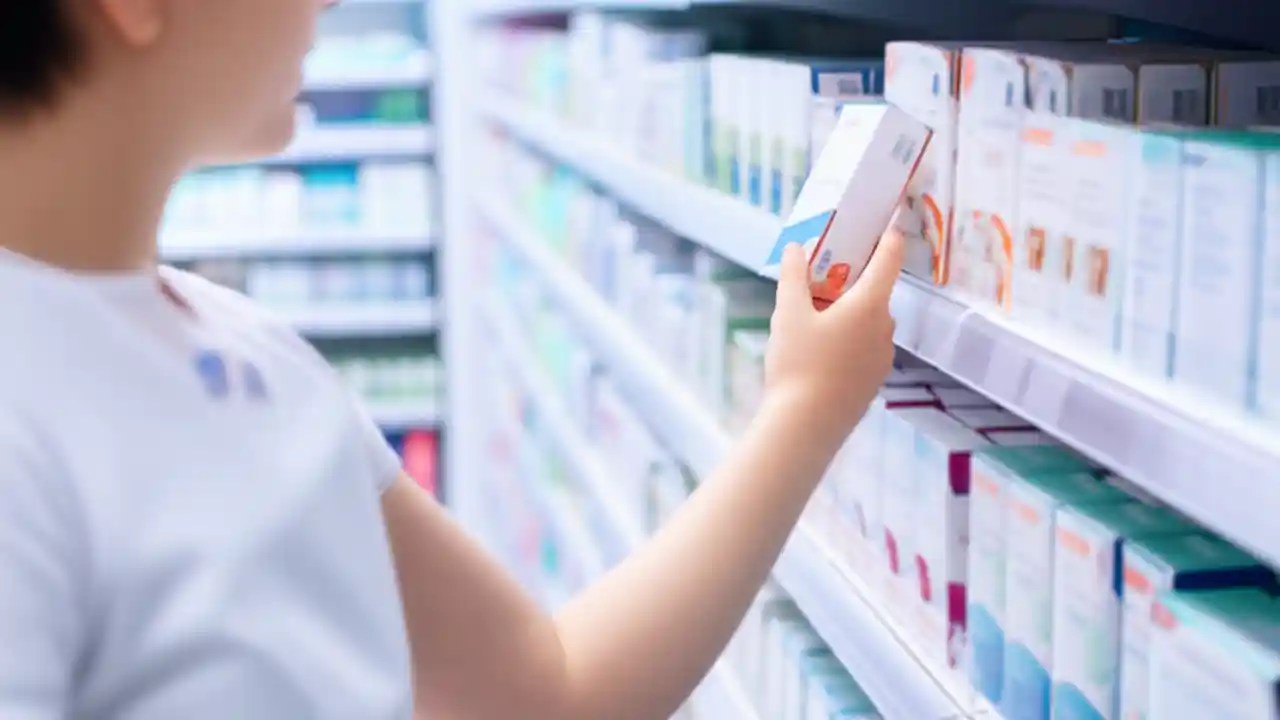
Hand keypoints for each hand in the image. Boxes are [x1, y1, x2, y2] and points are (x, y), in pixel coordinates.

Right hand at [763, 230, 902, 437]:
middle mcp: (885, 328)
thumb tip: (796, 248)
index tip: (890, 222)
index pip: (889, 260)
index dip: (889, 237)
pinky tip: (818, 355)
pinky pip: (864, 349)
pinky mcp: (873, 382)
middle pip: (874, 293)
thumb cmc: (798, 365)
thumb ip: (793, 276)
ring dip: (848, 315)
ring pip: (868, 324)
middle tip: (820, 279)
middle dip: (851, 282)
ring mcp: (882, 358)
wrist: (806, 427)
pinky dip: (848, 341)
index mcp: (870, 305)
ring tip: (812, 323)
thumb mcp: (788, 314)